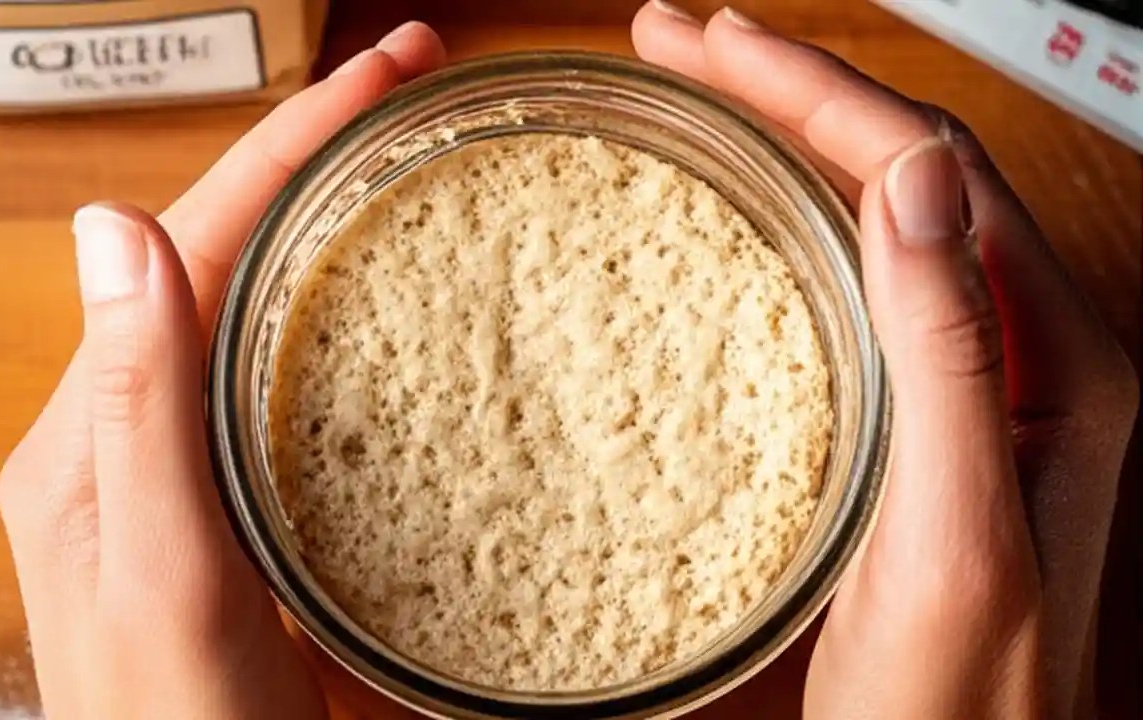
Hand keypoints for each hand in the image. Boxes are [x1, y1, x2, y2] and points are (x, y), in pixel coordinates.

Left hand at [0, 23, 446, 719]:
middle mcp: (140, 424)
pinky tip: (396, 289)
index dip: (287, 145)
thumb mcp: (156, 571)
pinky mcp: (250, 493)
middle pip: (229, 248)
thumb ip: (136, 411)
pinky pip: (292, 369)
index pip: (192, 243)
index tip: (383, 72)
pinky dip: (346, 305)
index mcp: (96, 428)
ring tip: (412, 154)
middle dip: (318, 152)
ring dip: (332, 213)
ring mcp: (198, 457)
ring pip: (264, 299)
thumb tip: (114, 226)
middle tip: (416, 86)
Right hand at [633, 4, 1137, 718]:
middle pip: (908, 171)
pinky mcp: (913, 415)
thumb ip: (951, 357)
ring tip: (703, 92)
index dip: (819, 89)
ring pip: (881, 215)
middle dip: (793, 90)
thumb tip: (909, 180)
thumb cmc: (962, 699)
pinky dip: (793, 220)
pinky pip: (858, 283)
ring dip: (792, 139)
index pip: (933, 171)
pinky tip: (741, 211)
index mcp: (1061, 361)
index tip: (710, 42)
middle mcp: (1026, 352)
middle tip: (681, 42)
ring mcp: (970, 379)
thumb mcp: (956, 534)